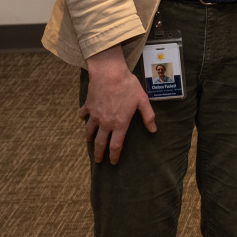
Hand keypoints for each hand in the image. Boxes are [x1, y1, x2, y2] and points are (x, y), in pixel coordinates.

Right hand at [79, 45, 155, 163]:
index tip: (113, 162)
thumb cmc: (128, 86)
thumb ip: (148, 117)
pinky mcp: (88, 106)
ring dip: (89, 138)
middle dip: (98, 154)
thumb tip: (153, 130)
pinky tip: (83, 118)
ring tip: (90, 141)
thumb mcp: (142, 101)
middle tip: (98, 161)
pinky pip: (83, 114)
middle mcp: (105, 123)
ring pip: (89, 131)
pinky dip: (83, 117)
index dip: (114, 156)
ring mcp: (94, 115)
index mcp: (119, 124)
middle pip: (100, 143)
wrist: (109, 74)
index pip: (115, 146)